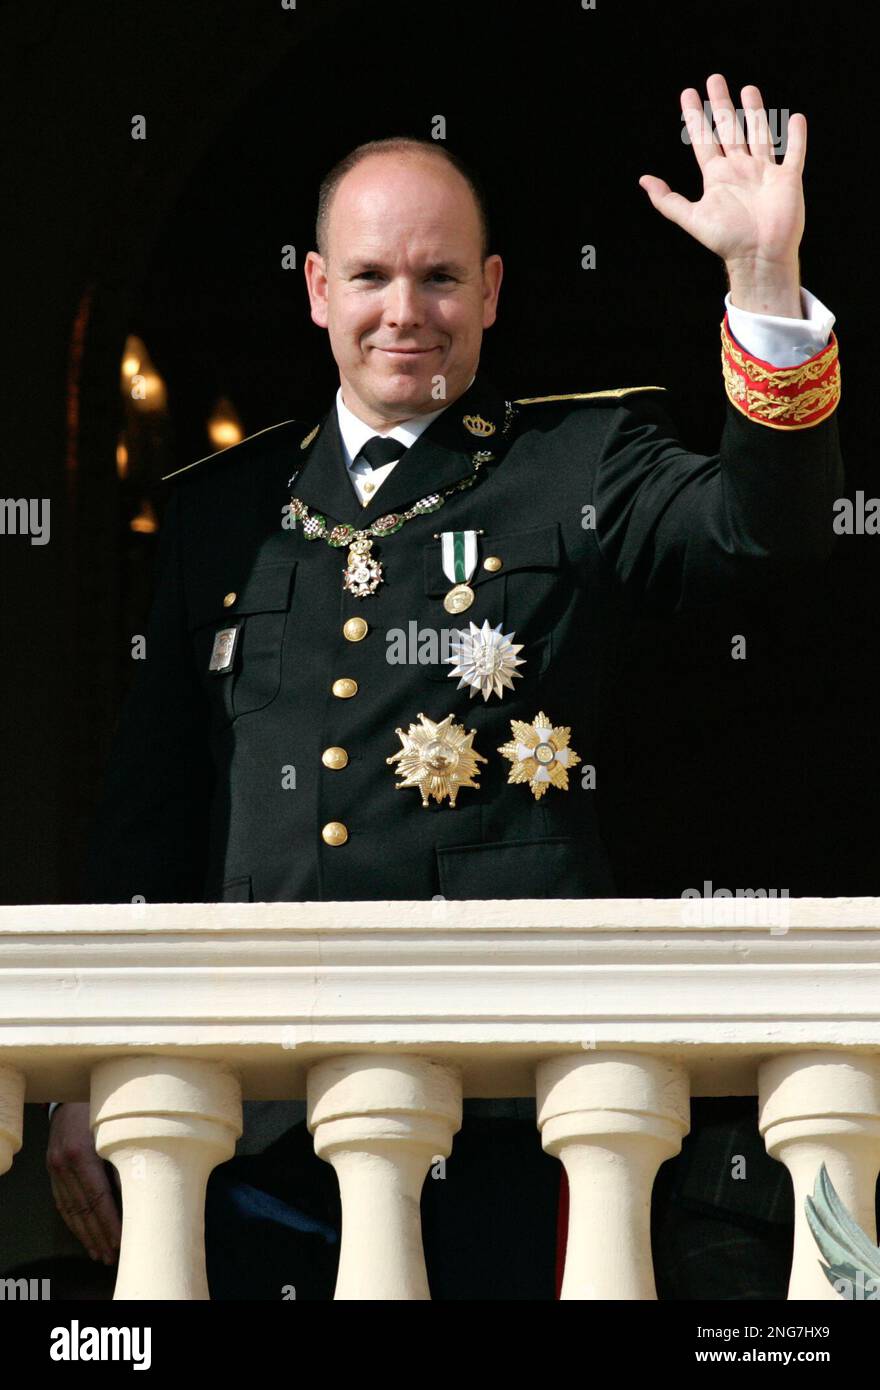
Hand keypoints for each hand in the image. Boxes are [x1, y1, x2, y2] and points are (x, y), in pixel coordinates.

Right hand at [46, 1103, 120, 1264]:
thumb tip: (138, 1193)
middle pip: (83, 1209)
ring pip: (70, 1210)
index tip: (121, 1240)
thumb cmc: (102, 1107)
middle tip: (112, 1255)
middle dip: (99, 1235)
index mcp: (81, 1153)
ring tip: (99, 1253)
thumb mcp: (116, 1127)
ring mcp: (54, 1168)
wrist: (73, 1092)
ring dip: (85, 1234)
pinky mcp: (52, 1169)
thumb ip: (123, 1158)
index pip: (97, 1198)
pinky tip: (83, 1234)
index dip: (109, 1222)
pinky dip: (73, 1222)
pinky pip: (61, 1202)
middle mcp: (63, 1163)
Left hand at [639, 74, 805, 313]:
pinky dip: (795, 137)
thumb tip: (643, 181)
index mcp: (717, 176)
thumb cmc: (727, 240)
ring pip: (758, 133)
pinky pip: (793, 153)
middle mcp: (740, 170)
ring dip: (754, 111)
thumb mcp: (692, 218)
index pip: (703, 139)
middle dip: (721, 104)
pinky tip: (795, 119)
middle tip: (715, 79)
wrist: (759, 256)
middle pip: (729, 128)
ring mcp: (764, 173)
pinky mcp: (787, 179)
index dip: (694, 117)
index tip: (688, 93)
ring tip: (749, 89)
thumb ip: (668, 201)